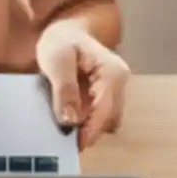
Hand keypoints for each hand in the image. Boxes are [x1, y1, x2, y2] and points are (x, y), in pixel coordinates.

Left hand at [36, 23, 130, 149]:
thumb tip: (70, 120)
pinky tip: (70, 120)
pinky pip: (101, 117)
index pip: (106, 110)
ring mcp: (116, 90)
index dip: (90, 131)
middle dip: (88, 131)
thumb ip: (64, 89)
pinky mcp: (108, 97)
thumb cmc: (61, 41)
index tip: (75, 145)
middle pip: (109, 119)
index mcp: (112, 72)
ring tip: (64, 128)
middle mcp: (120, 82)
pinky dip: (87, 123)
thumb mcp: (56, 60)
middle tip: (63, 138)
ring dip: (88, 128)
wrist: (66, 32)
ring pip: (107, 121)